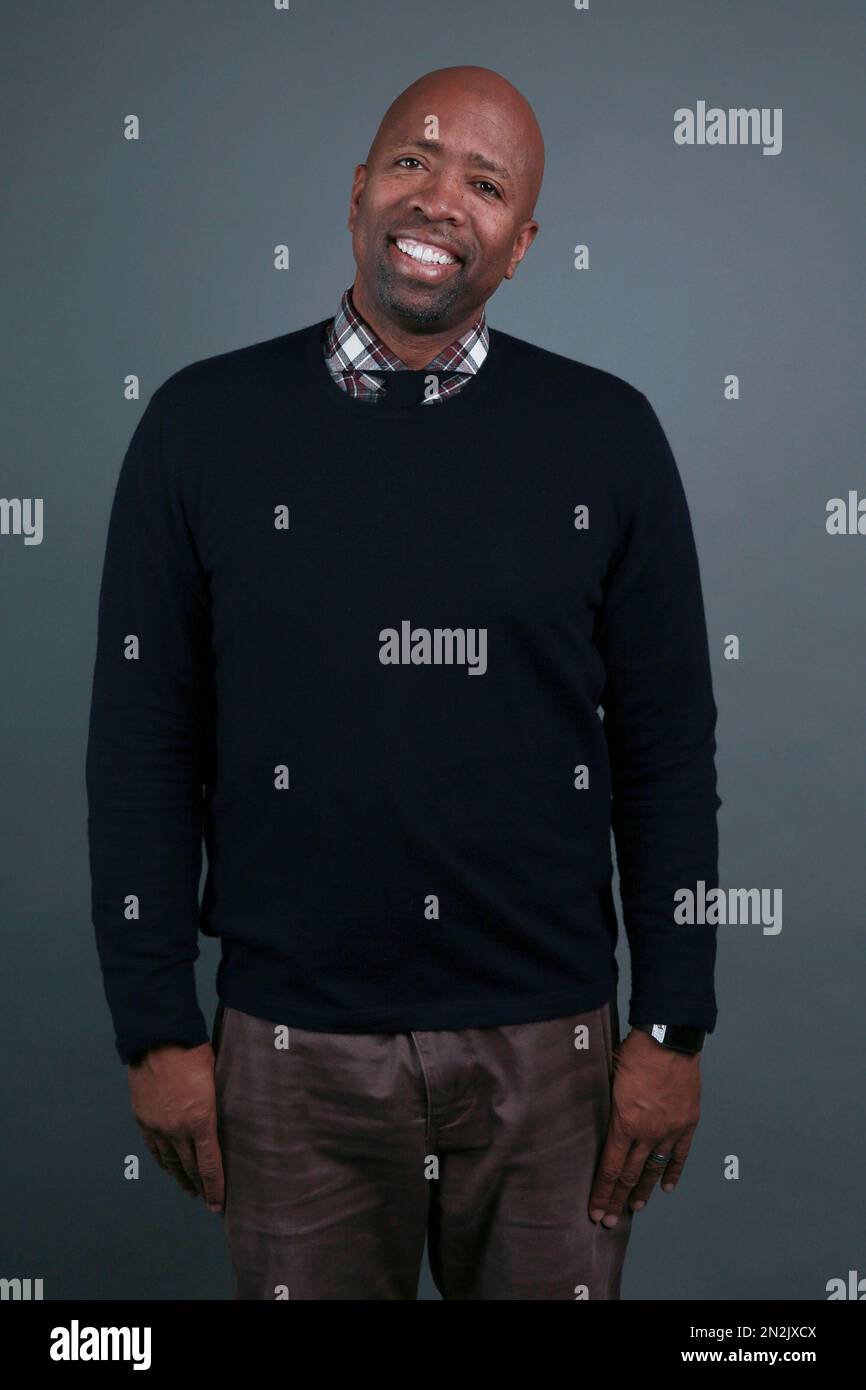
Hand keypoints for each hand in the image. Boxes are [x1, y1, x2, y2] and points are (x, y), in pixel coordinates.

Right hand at [128, 1042, 224, 1212]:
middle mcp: (177, 1129)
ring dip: (180, 1177)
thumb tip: (226, 1119)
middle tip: (207, 1200)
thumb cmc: (194, 1052)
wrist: (158, 1037)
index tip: (218, 1205)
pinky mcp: (143, 1117)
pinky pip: (153, 1147)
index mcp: (201, 1120)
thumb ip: (219, 1104)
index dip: (215, 1189)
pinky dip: (162, 1161)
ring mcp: (158, 1125)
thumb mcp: (218, 1078)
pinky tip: (168, 1168)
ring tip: (189, 1189)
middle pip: (190, 1167)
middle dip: (200, 1186)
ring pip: (170, 1161)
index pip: (210, 1166)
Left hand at [588, 1028, 700, 1226]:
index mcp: (624, 1122)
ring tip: (634, 1210)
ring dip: (643, 1191)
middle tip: (608, 1221)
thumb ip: (605, 1104)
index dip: (602, 1193)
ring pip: (654, 1169)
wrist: (669, 1038)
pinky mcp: (687, 1122)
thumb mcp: (607, 1077)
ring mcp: (670, 1129)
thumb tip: (595, 1118)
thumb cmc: (634, 1052)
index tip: (595, 1212)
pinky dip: (672, 1172)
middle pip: (630, 1174)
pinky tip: (664, 1187)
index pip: (610, 1168)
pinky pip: (680, 1155)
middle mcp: (647, 1132)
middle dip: (617, 1200)